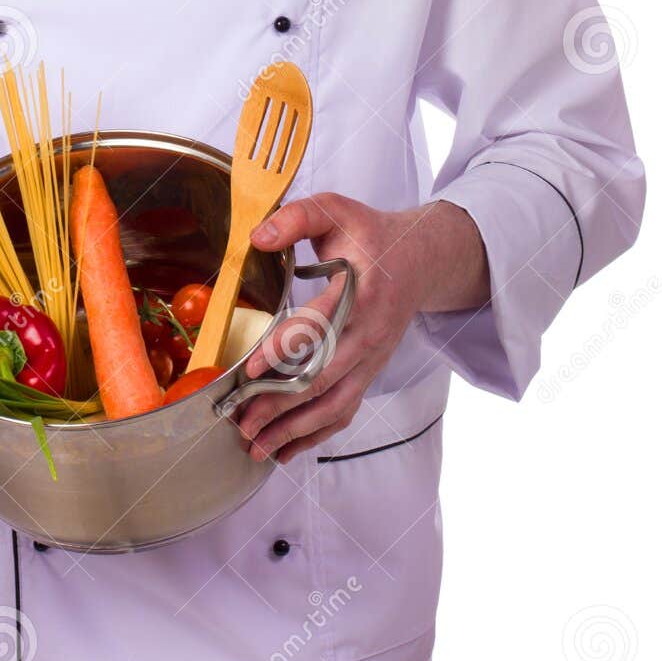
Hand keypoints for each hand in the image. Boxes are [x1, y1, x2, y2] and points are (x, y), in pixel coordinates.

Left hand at [234, 192, 489, 464]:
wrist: (421, 260)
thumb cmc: (372, 235)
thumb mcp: (337, 210)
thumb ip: (297, 218)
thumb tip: (258, 236)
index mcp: (363, 294)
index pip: (321, 327)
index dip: (285, 349)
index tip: (249, 369)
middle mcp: (370, 334)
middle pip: (324, 378)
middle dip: (280, 404)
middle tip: (240, 421)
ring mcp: (372, 359)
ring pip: (333, 405)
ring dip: (294, 430)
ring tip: (254, 446)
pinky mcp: (368, 372)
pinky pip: (343, 410)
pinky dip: (314, 434)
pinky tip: (284, 450)